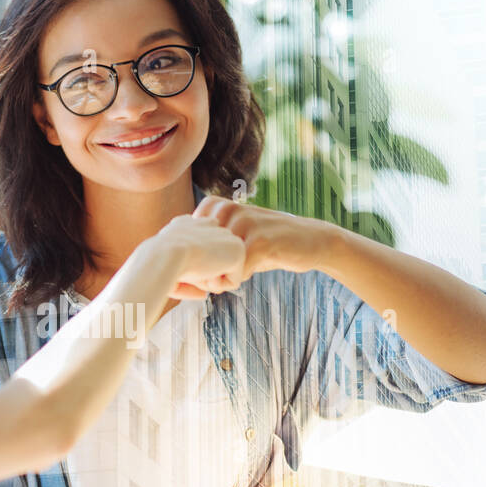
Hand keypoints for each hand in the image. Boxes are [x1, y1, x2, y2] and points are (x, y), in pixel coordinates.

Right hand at [148, 214, 246, 299]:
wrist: (163, 255)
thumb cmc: (155, 266)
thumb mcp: (164, 268)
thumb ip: (184, 278)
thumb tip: (203, 295)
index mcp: (187, 224)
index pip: (198, 247)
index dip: (189, 265)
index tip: (174, 265)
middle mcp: (208, 224)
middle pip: (211, 263)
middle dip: (200, 274)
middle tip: (183, 268)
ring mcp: (226, 235)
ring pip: (221, 273)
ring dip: (207, 280)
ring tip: (193, 269)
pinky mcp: (238, 250)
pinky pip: (233, 282)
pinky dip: (217, 285)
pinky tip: (204, 272)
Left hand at [191, 195, 338, 280]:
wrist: (312, 241)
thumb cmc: (266, 245)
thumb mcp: (233, 239)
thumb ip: (205, 245)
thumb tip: (174, 267)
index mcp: (216, 205)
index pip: (185, 241)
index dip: (195, 262)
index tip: (210, 267)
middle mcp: (227, 209)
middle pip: (197, 255)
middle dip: (205, 274)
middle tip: (222, 276)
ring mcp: (244, 223)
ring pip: (214, 266)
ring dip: (222, 278)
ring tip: (236, 274)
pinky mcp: (260, 240)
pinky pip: (235, 272)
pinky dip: (237, 281)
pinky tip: (250, 274)